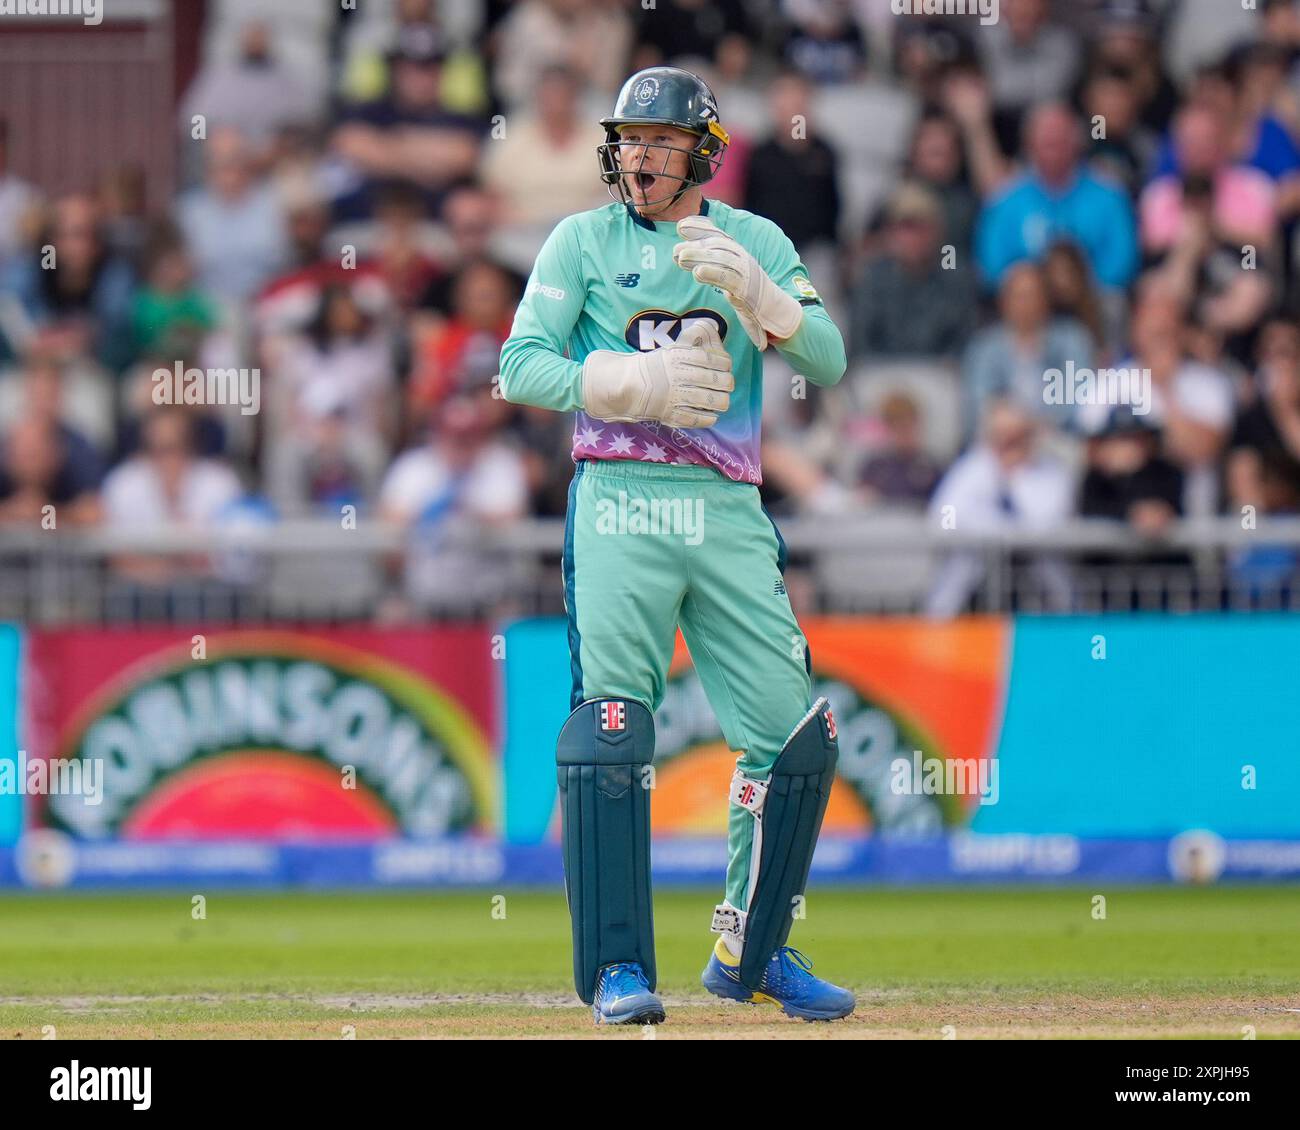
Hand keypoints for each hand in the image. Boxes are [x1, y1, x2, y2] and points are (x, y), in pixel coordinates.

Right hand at [582, 320, 733, 428]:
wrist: (627, 384)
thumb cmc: (653, 366)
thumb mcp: (670, 349)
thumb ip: (690, 343)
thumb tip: (711, 328)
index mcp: (678, 358)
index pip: (710, 359)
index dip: (724, 364)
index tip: (727, 366)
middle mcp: (677, 376)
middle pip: (714, 380)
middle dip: (726, 383)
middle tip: (728, 384)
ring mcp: (673, 396)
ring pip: (708, 400)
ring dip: (721, 402)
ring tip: (723, 401)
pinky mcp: (669, 413)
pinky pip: (694, 418)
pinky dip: (707, 418)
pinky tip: (712, 416)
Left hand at [672, 216, 802, 349]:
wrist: (776, 314)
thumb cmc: (750, 295)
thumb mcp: (732, 275)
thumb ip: (715, 263)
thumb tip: (686, 252)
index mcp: (739, 255)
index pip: (718, 236)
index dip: (701, 228)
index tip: (681, 226)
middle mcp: (743, 260)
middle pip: (718, 247)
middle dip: (696, 245)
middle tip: (675, 250)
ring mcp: (746, 274)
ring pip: (721, 260)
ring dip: (700, 257)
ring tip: (680, 258)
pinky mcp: (747, 291)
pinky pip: (728, 280)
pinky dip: (713, 274)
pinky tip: (698, 272)